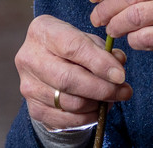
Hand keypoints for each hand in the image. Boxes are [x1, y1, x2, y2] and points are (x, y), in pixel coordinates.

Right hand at [15, 14, 132, 128]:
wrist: (47, 67)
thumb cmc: (71, 49)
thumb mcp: (86, 39)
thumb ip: (103, 50)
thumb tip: (118, 64)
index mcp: (42, 31)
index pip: (72, 47)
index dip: (99, 63)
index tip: (120, 75)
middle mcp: (29, 57)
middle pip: (68, 79)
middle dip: (102, 88)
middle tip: (124, 91)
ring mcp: (28, 85)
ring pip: (69, 102)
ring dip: (96, 104)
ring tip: (111, 99)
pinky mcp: (33, 108)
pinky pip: (65, 120)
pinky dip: (87, 118)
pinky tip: (97, 110)